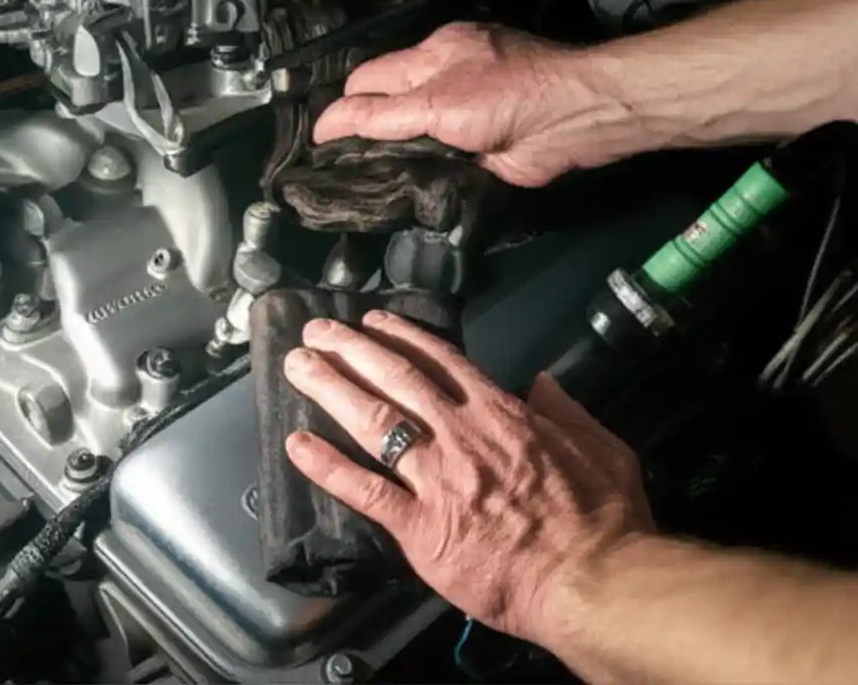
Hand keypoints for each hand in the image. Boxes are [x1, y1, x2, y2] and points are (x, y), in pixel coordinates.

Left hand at [282, 311, 653, 643]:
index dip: (400, 337)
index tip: (371, 321)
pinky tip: (296, 445)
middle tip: (316, 331)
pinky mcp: (420, 528)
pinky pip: (364, 490)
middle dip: (351, 350)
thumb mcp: (600, 446)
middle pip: (395, 380)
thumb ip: (566, 409)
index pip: (440, 362)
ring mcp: (436, 480)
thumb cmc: (606, 519)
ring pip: (372, 421)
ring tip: (297, 365)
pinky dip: (327, 466)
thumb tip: (542, 382)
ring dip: (330, 388)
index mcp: (501, 414)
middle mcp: (460, 436)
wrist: (595, 580)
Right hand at [315, 22, 631, 186]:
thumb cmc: (513, 96)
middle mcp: (444, 81)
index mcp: (435, 56)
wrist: (575, 119)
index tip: (318, 139)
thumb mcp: (436, 103)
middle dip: (358, 125)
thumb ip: (383, 116)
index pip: (369, 81)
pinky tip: (399, 183)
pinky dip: (413, 166)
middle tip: (336, 161)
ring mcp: (462, 113)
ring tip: (359, 176)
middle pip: (383, 101)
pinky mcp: (478, 148)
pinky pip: (432, 158)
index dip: (341, 109)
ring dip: (385, 148)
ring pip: (405, 130)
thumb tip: (335, 124)